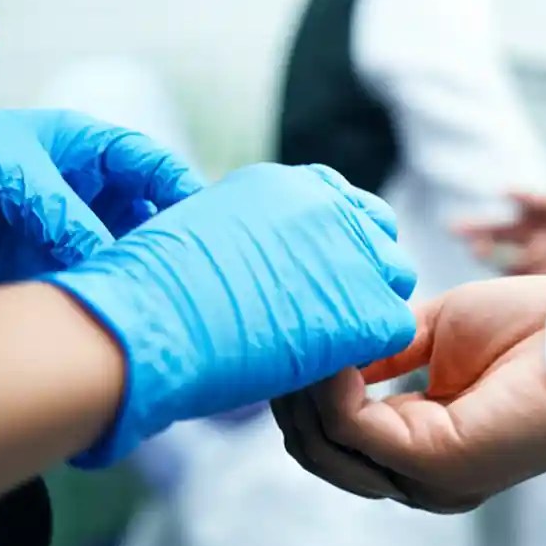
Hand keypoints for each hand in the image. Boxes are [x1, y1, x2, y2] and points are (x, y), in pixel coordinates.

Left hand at [0, 109, 202, 281]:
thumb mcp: (19, 173)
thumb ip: (62, 213)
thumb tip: (105, 254)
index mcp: (93, 148)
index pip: (155, 166)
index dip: (185, 189)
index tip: (208, 218)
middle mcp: (94, 187)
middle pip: (152, 211)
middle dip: (170, 234)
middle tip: (188, 260)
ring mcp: (78, 223)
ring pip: (128, 245)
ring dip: (141, 263)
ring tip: (154, 283)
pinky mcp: (56, 257)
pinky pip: (96, 271)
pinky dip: (110, 285)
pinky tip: (121, 296)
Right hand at [44, 163, 416, 466]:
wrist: (151, 324)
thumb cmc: (153, 292)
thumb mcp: (205, 232)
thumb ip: (252, 235)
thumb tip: (258, 259)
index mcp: (290, 184)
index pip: (345, 205)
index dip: (337, 244)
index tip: (317, 272)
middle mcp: (332, 208)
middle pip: (380, 235)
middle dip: (363, 270)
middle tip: (326, 310)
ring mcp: (356, 254)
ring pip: (394, 279)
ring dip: (367, 307)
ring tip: (321, 340)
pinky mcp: (369, 306)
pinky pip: (393, 326)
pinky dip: (367, 348)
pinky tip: (327, 361)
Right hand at [272, 277, 545, 511]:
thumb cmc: (542, 327)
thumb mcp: (439, 328)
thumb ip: (381, 346)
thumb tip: (324, 342)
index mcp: (423, 445)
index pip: (331, 430)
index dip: (301, 382)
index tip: (286, 326)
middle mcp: (419, 474)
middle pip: (315, 444)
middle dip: (287, 388)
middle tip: (278, 326)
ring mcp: (428, 477)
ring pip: (322, 441)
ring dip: (300, 383)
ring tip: (302, 326)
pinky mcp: (440, 461)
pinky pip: (352, 425)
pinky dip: (328, 382)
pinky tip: (334, 341)